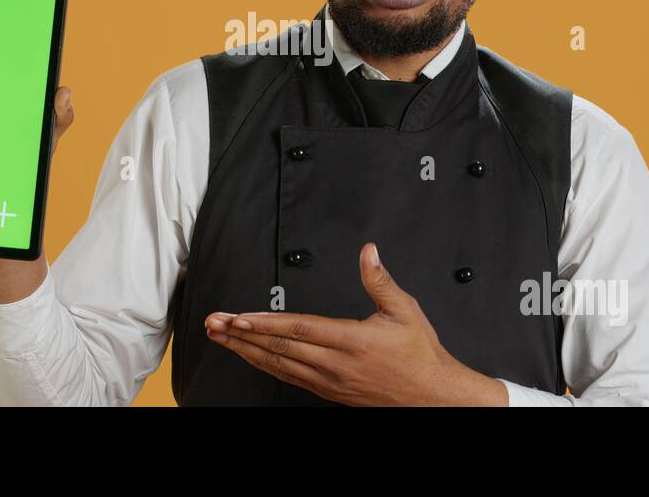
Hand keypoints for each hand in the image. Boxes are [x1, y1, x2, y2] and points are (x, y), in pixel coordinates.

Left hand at [204, 243, 507, 405]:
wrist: (433, 397)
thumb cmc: (420, 356)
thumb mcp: (405, 310)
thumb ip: (380, 280)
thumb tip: (368, 252)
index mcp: (352, 341)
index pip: (298, 329)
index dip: (265, 323)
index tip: (238, 318)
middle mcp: (335, 364)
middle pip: (279, 348)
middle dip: (243, 336)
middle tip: (215, 324)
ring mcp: (330, 381)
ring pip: (279, 366)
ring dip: (247, 352)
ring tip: (222, 338)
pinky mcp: (329, 392)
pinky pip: (290, 378)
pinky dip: (266, 366)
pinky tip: (251, 357)